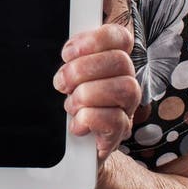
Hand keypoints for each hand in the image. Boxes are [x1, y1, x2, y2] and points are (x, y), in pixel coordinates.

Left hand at [53, 24, 138, 161]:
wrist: (69, 151)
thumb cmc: (67, 105)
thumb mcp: (65, 76)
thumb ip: (70, 58)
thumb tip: (65, 47)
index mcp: (111, 63)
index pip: (120, 37)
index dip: (95, 40)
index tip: (67, 53)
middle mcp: (124, 82)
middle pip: (121, 61)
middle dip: (82, 70)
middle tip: (61, 83)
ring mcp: (125, 109)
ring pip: (124, 88)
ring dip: (87, 93)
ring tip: (70, 104)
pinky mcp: (118, 134)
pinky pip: (115, 120)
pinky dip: (89, 118)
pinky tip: (76, 122)